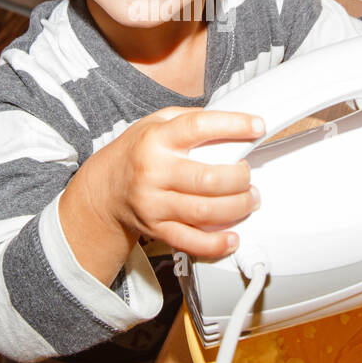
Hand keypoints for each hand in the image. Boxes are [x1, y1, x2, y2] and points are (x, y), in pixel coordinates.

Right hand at [87, 106, 263, 258]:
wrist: (104, 189)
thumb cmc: (137, 153)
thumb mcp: (155, 122)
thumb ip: (190, 119)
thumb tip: (232, 122)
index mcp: (156, 140)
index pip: (198, 127)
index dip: (232, 125)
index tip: (257, 125)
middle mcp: (154, 172)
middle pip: (207, 179)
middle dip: (240, 178)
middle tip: (248, 175)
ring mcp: (154, 204)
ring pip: (205, 212)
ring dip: (237, 207)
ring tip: (249, 199)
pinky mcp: (157, 229)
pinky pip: (191, 241)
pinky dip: (216, 243)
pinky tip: (232, 236)